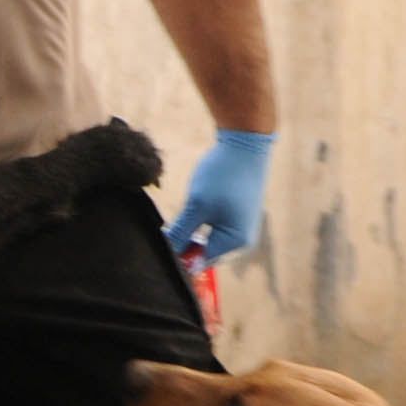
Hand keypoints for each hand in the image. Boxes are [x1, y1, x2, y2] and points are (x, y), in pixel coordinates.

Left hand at [165, 127, 273, 260]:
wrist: (245, 143)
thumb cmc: (222, 175)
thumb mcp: (196, 205)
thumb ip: (181, 233)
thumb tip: (166, 254)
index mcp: (235, 243)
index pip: (198, 262)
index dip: (177, 256)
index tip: (161, 243)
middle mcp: (241, 241)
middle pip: (202, 253)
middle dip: (183, 243)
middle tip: (167, 228)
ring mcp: (240, 228)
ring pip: (204, 239)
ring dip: (189, 231)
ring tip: (183, 213)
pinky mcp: (235, 216)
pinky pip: (211, 228)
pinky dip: (198, 221)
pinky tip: (192, 208)